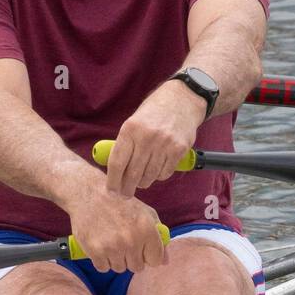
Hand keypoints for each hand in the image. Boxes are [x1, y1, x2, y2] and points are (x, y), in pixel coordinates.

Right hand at [66, 178, 167, 273]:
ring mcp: (113, 247)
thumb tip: (164, 261)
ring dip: (116, 259)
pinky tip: (101, 244)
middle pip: (137, 267)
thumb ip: (158, 237)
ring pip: (120, 268)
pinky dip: (102, 260)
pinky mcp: (96, 251)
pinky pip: (103, 268)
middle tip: (123, 242)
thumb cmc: (120, 203)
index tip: (142, 250)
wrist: (89, 193)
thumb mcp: (145, 213)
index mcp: (147, 229)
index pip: (155, 261)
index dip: (149, 256)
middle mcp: (131, 240)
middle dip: (132, 258)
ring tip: (111, 241)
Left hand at [105, 82, 204, 196]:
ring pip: (149, 176)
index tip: (111, 191)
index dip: (112, 181)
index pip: (117, 163)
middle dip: (127, 189)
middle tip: (125, 194)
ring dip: (143, 183)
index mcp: (130, 129)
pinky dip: (158, 176)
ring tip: (141, 181)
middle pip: (132, 174)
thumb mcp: (133, 123)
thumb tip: (115, 173)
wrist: (182, 99)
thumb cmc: (153, 113)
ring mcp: (164, 144)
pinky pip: (164, 173)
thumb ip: (125, 145)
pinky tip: (157, 169)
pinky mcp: (179, 150)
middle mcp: (147, 137)